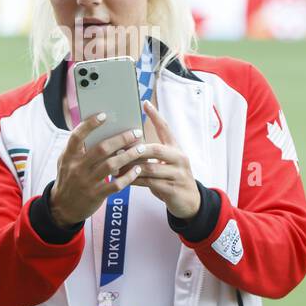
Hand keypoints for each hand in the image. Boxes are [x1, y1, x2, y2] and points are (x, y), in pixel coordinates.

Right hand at [48, 114, 148, 227]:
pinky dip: (129, 176)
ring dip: (129, 155)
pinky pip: (116, 184)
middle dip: (121, 139)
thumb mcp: (66, 162)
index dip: (89, 124)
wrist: (62, 208)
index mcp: (68, 156)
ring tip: (141, 148)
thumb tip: (99, 130)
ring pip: (112, 165)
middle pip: (101, 149)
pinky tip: (138, 169)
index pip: (77, 136)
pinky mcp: (96, 195)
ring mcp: (87, 182)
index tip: (104, 115)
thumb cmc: (69, 179)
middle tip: (136, 132)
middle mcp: (77, 168)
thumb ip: (78, 148)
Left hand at [116, 100, 199, 218]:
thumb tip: (127, 145)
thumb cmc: (171, 179)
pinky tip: (124, 180)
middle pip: (155, 149)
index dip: (156, 116)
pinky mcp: (173, 189)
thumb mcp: (166, 164)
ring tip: (115, 167)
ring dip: (130, 168)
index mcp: (176, 148)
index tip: (145, 103)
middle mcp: (179, 158)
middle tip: (118, 149)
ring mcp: (178, 174)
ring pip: (150, 168)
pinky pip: (150, 183)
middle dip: (135, 149)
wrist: (190, 202)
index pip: (166, 128)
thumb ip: (152, 155)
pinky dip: (135, 181)